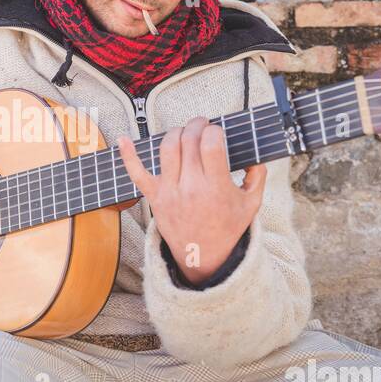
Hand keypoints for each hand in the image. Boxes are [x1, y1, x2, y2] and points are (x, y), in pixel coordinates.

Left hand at [117, 117, 266, 284]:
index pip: (211, 145)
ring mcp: (170, 192)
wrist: (202, 257)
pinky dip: (128, 155)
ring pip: (167, 148)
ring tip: (184, 132)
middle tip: (202, 124)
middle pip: (189, 141)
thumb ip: (258, 178)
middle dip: (197, 125)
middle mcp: (191, 187)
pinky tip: (123, 139)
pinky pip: (136, 173)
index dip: (214, 131)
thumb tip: (255, 157)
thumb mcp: (251, 205)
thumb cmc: (227, 228)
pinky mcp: (154, 197)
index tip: (217, 131)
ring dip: (176, 132)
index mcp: (217, 188)